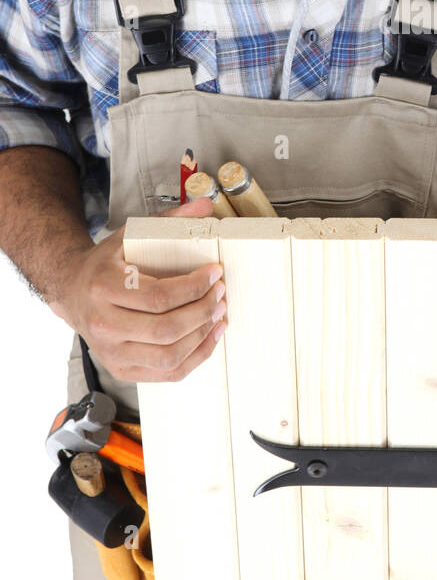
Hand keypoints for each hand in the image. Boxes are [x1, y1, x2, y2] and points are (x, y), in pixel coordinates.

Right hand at [51, 196, 226, 383]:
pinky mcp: (122, 369)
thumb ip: (169, 220)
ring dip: (203, 336)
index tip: (214, 273)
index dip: (193, 288)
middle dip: (203, 311)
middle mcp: (104, 325)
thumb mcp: (130, 234)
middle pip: (166, 329)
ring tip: (219, 314)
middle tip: (220, 293)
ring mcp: (112, 352)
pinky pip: (167, 373)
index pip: (157, 297)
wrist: (73, 291)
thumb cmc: (106, 264)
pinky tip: (209, 337)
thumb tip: (204, 206)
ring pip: (168, 356)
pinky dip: (195, 357)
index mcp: (103, 289)